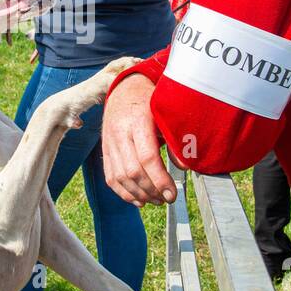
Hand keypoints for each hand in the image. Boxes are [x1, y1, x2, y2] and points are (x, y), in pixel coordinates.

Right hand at [102, 74, 175, 205]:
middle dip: (151, 190)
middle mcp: (120, 133)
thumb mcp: (165, 114)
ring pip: (120, 177)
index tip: (171, 194)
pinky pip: (110, 177)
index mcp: (138, 121)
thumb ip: (174, 140)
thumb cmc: (149, 101)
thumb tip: (184, 167)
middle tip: (167, 198)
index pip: (147, 157)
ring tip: (156, 200)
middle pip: (132, 171)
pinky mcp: (105, 151)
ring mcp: (109, 143)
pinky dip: (123, 193)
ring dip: (139, 194)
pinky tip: (138, 200)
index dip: (160, 179)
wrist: (124, 90)